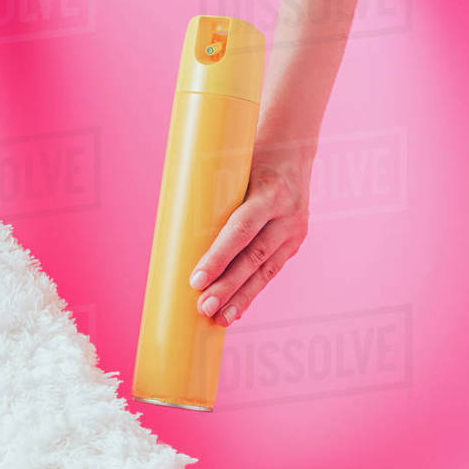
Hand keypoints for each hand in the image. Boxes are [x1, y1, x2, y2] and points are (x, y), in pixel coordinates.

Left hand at [189, 150, 310, 325]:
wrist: (292, 150)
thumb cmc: (248, 158)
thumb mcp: (231, 167)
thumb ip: (212, 196)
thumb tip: (173, 229)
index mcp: (270, 190)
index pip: (241, 229)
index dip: (218, 257)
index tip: (196, 280)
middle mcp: (287, 213)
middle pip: (254, 257)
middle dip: (227, 286)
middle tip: (203, 308)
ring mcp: (295, 231)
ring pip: (265, 271)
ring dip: (240, 298)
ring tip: (219, 319)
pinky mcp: (294, 244)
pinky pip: (270, 272)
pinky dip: (251, 292)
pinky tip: (235, 310)